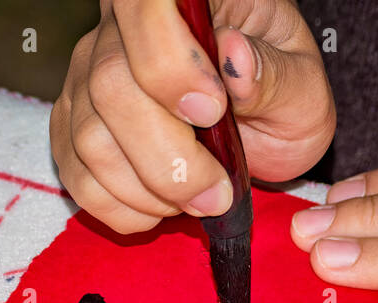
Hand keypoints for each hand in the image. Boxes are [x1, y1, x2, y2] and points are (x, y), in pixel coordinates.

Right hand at [51, 0, 333, 232]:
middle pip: (110, 86)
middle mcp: (122, 27)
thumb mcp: (302, 83)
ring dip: (147, 190)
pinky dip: (120, 207)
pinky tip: (160, 209)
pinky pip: (76, 173)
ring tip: (197, 201)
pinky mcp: (75, 123)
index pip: (145, 6)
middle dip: (167, 158)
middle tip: (216, 193)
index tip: (212, 113)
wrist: (257, 122)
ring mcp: (89, 74)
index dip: (168, 65)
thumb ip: (273, 75)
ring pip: (89, 137)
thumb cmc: (279, 92)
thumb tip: (234, 58)